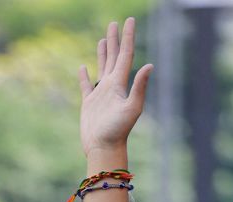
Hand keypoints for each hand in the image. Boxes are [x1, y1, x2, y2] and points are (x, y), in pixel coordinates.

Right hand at [79, 17, 152, 161]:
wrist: (104, 148)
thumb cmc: (118, 131)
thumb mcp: (132, 108)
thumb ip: (140, 86)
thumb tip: (149, 65)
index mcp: (120, 84)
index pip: (125, 55)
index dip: (128, 37)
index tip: (129, 20)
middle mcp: (111, 86)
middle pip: (113, 57)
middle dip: (114, 40)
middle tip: (114, 23)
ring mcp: (100, 95)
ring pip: (102, 68)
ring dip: (103, 53)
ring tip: (103, 39)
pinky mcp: (88, 104)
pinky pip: (86, 86)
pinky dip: (84, 76)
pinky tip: (83, 67)